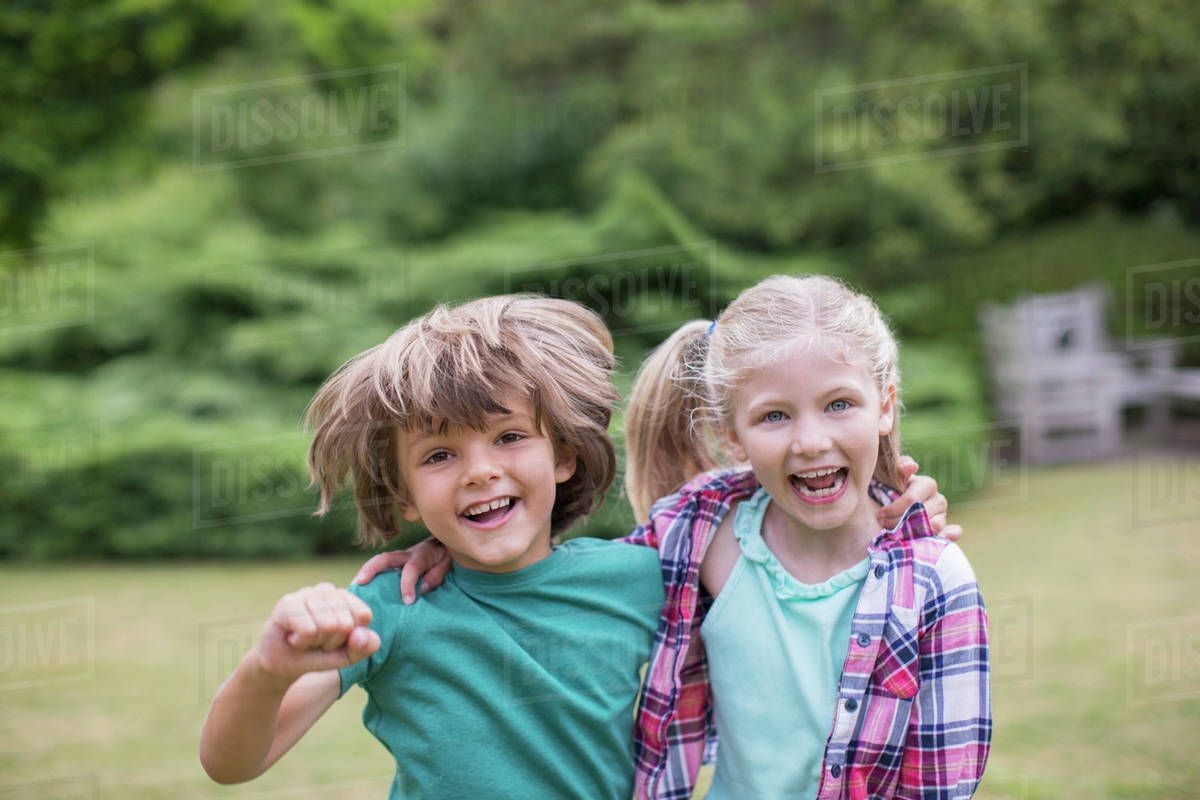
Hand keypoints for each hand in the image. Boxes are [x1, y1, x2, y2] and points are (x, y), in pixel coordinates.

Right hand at [253, 583, 379, 683]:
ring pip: (329, 626)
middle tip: (316, 641)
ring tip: (305, 639)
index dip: (351, 637)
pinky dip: (302, 642)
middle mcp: (326, 589)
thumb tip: (361, 633)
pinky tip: (293, 638)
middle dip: (332, 642)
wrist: (282, 665)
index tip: (335, 639)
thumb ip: (364, 646)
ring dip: (316, 642)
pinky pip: (309, 630)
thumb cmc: (317, 654)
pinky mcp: (288, 602)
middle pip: (346, 623)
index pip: (363, 615)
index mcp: (344, 597)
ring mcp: (306, 593)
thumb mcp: (347, 655)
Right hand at [353, 538, 452, 604]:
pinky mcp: (396, 564)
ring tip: (353, 587)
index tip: (407, 601)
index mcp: (422, 555)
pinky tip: (361, 589)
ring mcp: (399, 558)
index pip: (411, 569)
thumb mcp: (449, 564)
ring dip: (365, 572)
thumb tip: (422, 588)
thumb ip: (437, 575)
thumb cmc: (447, 556)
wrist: (447, 541)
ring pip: (379, 562)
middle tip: (359, 582)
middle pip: (385, 558)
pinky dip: (369, 576)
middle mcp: (407, 554)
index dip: (407, 585)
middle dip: (371, 569)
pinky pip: (381, 568)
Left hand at [877, 456, 962, 541]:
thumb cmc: (883, 493)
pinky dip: (946, 537)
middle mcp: (938, 500)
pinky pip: (953, 533)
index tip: (881, 513)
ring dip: (914, 533)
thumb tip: (913, 467)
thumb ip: (896, 468)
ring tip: (896, 534)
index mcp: (926, 484)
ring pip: (936, 526)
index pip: (913, 499)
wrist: (880, 513)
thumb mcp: (884, 478)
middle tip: (885, 525)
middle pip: (924, 515)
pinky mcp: (945, 532)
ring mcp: (942, 516)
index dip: (895, 508)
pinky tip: (929, 541)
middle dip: (901, 522)